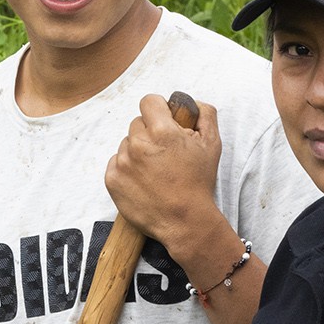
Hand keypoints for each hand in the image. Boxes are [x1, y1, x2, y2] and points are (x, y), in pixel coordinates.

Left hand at [105, 94, 225, 254]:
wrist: (184, 221)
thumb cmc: (199, 183)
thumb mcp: (212, 144)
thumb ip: (204, 114)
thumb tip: (191, 103)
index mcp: (162, 131)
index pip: (148, 102)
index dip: (158, 109)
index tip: (163, 120)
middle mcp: (138, 144)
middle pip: (137, 124)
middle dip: (149, 133)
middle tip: (164, 153)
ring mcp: (122, 163)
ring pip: (126, 144)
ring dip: (137, 152)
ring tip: (154, 171)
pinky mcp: (112, 179)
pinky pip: (116, 163)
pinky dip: (127, 169)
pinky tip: (143, 181)